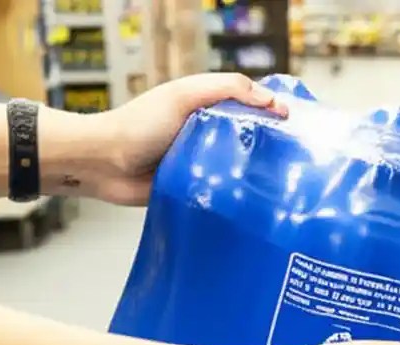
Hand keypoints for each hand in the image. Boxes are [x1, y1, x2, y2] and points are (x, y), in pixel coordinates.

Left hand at [84, 74, 287, 205]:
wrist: (104, 164)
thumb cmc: (140, 125)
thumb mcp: (184, 96)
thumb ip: (225, 89)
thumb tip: (271, 100)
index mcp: (206, 106)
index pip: (248, 104)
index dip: (271, 110)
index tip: (294, 123)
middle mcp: (207, 133)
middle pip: (247, 136)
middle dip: (269, 143)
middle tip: (295, 156)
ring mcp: (201, 162)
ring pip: (237, 165)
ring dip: (255, 172)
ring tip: (282, 181)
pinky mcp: (195, 188)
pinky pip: (221, 190)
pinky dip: (235, 193)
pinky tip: (254, 200)